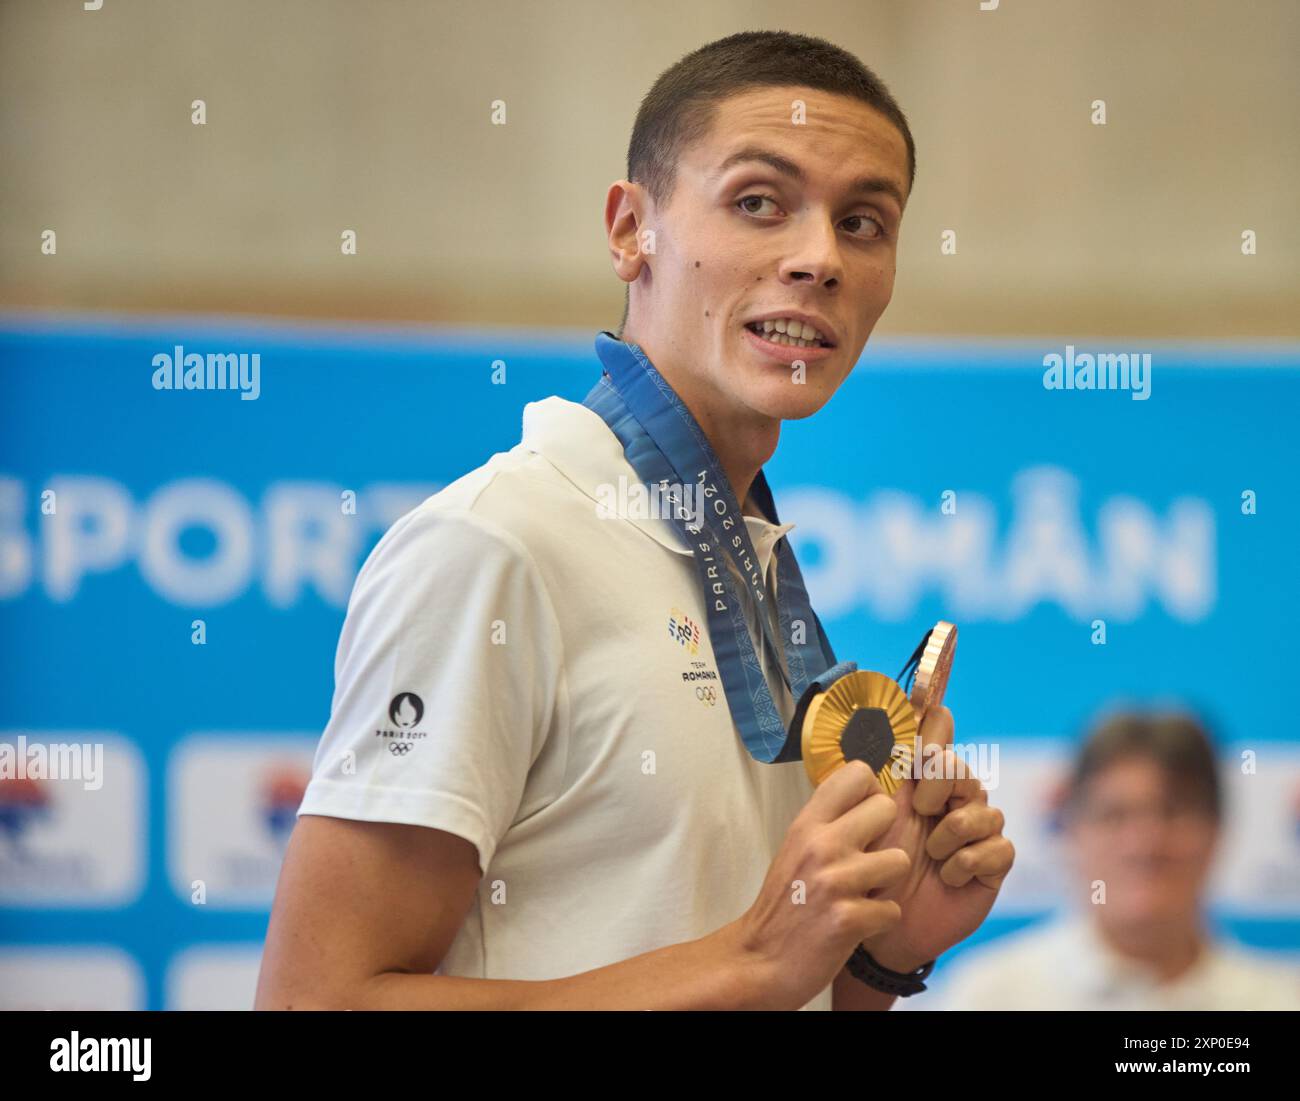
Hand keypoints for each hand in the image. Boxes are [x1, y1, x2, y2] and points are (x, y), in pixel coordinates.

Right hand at [732, 759, 910, 1009]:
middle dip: (884, 837)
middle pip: (887, 808)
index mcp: (807, 823)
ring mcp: (835, 881)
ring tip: (862, 895)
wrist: (759, 960)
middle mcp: (821, 844)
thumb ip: (828, 823)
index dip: (871, 794)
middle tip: (865, 861)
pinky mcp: (848, 919)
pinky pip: (893, 909)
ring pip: (900, 861)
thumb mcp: (796, 848)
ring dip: (886, 884)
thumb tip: (869, 799)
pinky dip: (879, 921)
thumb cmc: (785, 904)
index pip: (857, 772)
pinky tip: (856, 924)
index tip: (864, 818)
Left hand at [857, 705, 1014, 971]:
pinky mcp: (994, 863)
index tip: (918, 747)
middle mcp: (955, 797)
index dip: (933, 731)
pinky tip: (949, 877)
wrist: (883, 920)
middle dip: (940, 783)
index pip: (939, 731)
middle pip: (963, 768)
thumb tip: (887, 717)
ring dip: (950, 834)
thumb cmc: (872, 865)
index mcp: (922, 777)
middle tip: (921, 808)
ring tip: (931, 855)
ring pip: (985, 809)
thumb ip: (880, 765)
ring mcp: (978, 829)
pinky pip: (998, 847)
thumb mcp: (869, 811)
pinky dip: (967, 863)